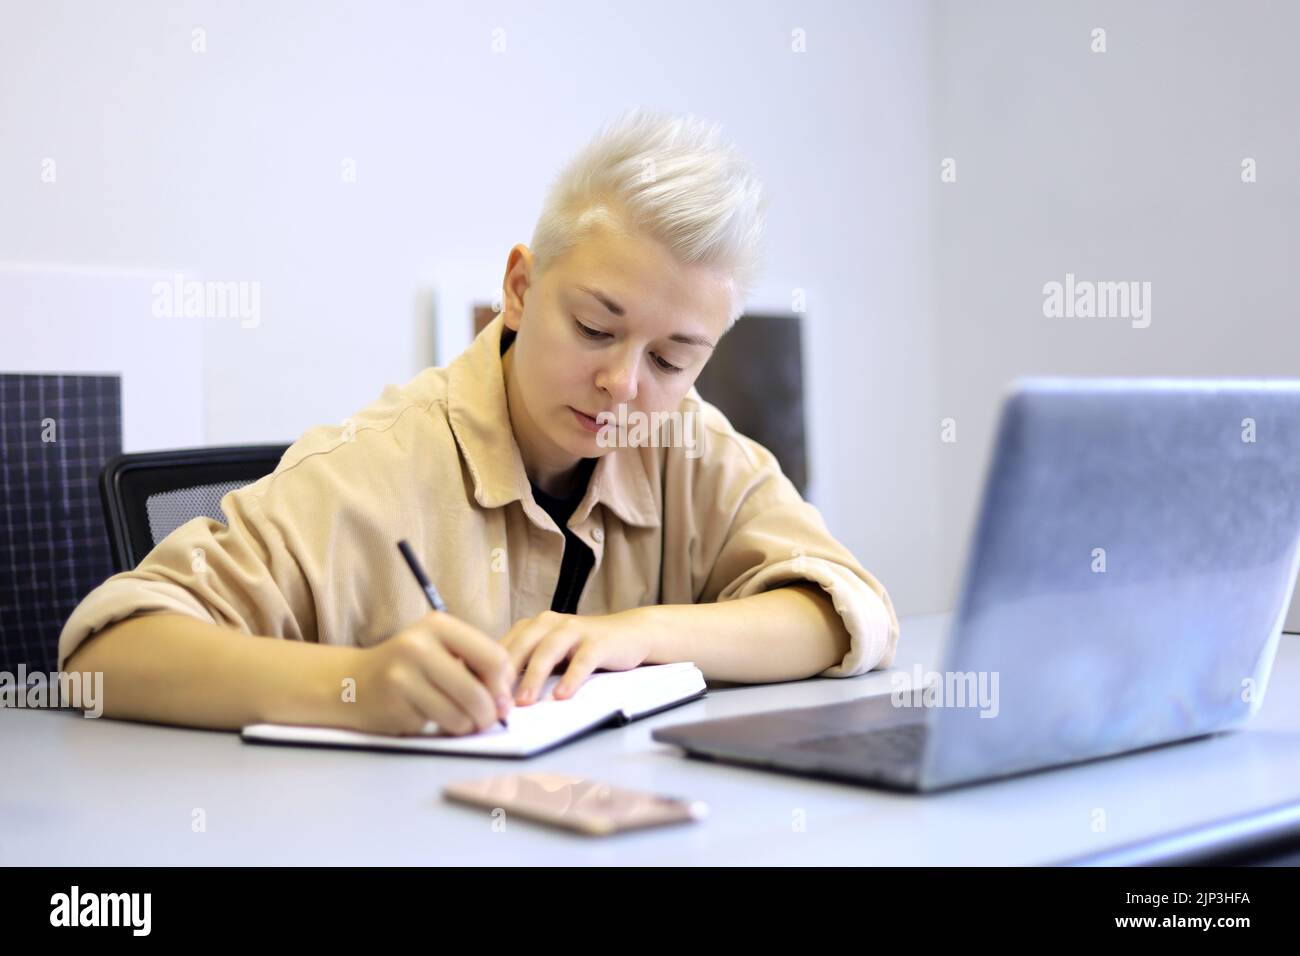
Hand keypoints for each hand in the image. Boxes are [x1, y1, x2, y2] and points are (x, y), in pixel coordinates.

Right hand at [350, 611, 513, 735]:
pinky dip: (439, 729)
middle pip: (478, 693)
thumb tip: (506, 700)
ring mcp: (402, 677)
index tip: (500, 697)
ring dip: (466, 726)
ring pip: (459, 716)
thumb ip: (477, 664)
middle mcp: (418, 646)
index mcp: (438, 625)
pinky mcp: (393, 706)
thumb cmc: (410, 666)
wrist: (353, 681)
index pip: (494, 657)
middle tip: (486, 719)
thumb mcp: (442, 648)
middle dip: (488, 714)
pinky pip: (435, 727)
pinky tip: (427, 716)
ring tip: (458, 719)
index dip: (503, 684)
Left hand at [501, 608, 657, 704]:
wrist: (630, 634)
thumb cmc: (583, 650)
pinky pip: (583, 660)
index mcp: (532, 627)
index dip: (489, 672)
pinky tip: (562, 695)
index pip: (503, 648)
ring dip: (534, 677)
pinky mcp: (599, 641)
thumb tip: (490, 694)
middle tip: (495, 702)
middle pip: (521, 646)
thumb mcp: (550, 654)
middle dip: (505, 675)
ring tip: (524, 702)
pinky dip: (571, 677)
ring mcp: (575, 630)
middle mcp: (550, 623)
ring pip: (548, 650)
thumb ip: (525, 666)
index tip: (478, 698)